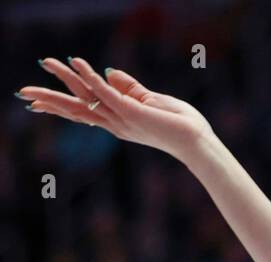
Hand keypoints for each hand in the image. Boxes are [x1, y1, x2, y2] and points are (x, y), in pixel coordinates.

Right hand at [19, 57, 211, 161]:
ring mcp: (123, 118)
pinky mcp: (132, 111)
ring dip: (65, 79)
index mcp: (119, 122)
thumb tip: (108, 71)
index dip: (60, 106)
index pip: (83, 112)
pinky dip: (91, 76)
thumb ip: (129, 87)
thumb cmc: (181, 125)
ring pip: (86, 97)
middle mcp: (116, 123)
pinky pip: (106, 91)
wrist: (199, 142)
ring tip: (46, 65)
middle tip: (23, 93)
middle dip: (49, 99)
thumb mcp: (151, 101)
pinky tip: (77, 63)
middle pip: (76, 109)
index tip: (34, 103)